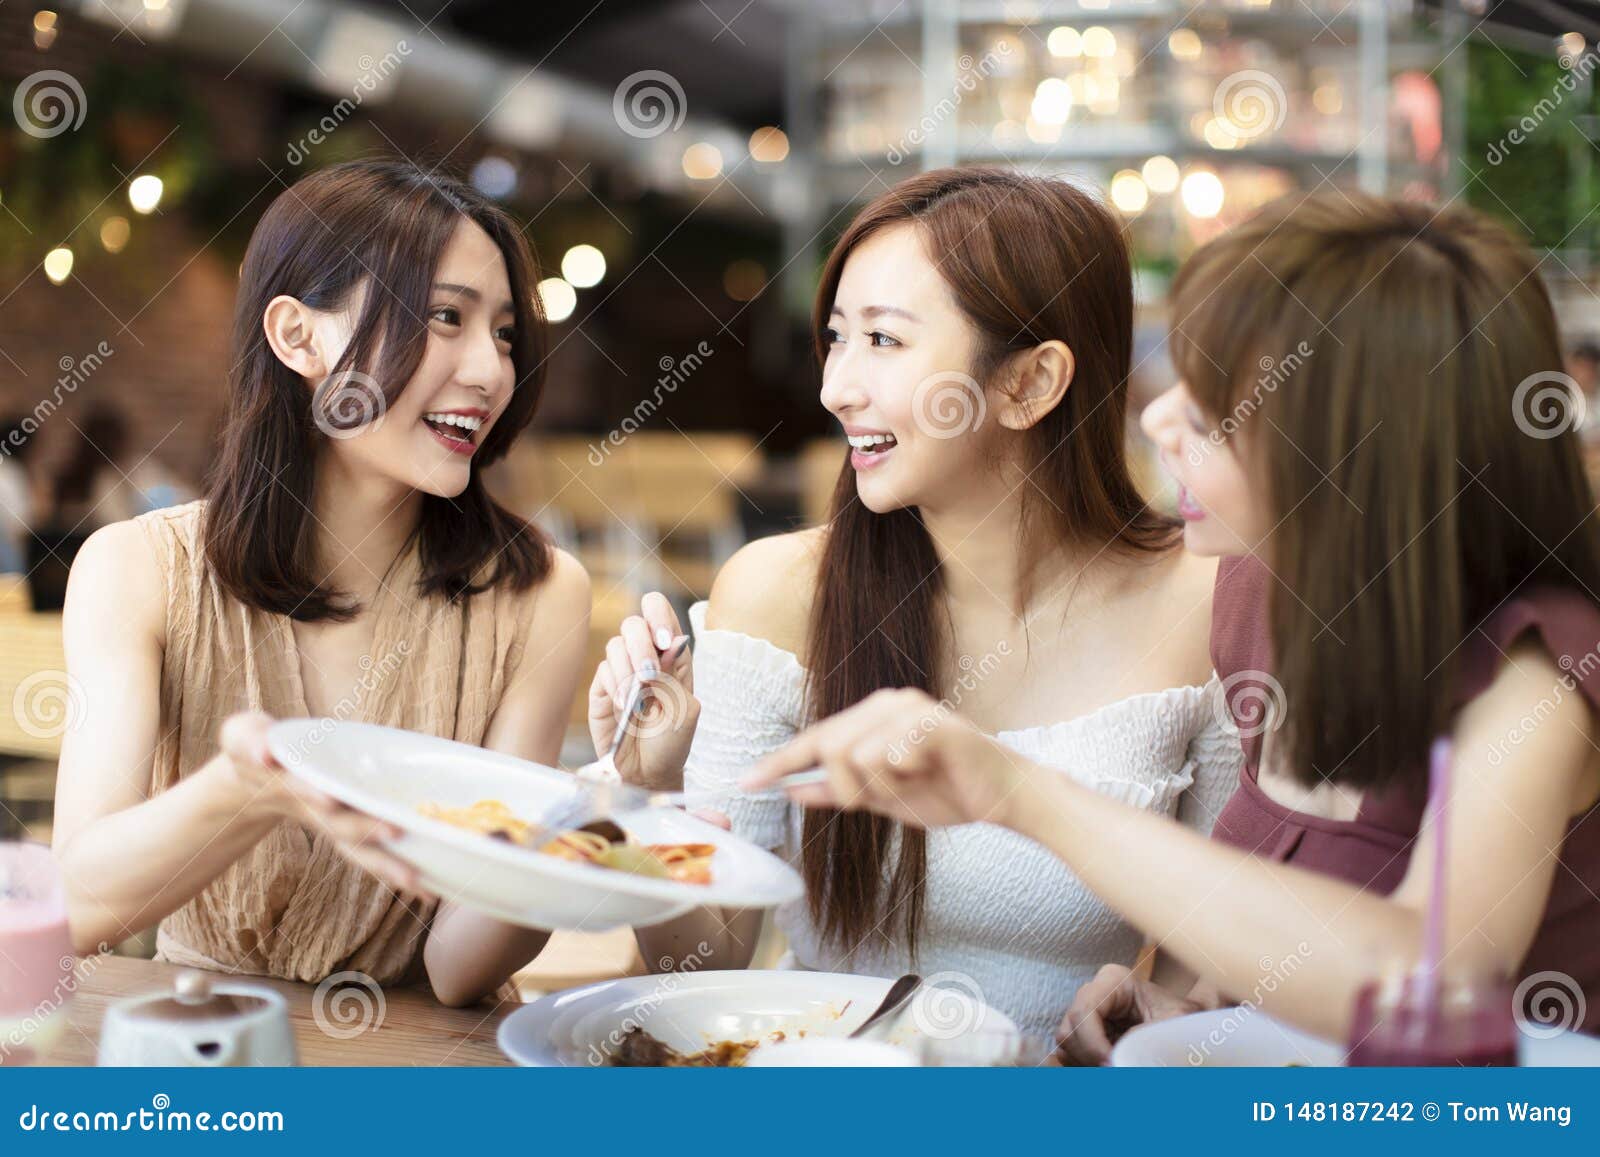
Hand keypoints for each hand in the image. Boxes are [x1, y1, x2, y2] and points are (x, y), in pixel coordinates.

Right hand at [214, 711, 429, 896]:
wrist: (255, 782)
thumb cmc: (256, 749)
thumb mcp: (242, 737)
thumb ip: (252, 740)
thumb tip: (265, 752)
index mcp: (289, 783)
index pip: (302, 788)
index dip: (313, 794)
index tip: (329, 800)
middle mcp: (314, 808)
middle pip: (339, 825)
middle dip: (364, 830)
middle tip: (394, 831)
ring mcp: (332, 822)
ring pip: (359, 848)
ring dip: (386, 864)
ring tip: (417, 881)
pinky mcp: (348, 829)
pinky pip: (374, 853)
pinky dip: (396, 872)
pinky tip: (427, 891)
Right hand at [587, 592, 698, 790]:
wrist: (648, 772)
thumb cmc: (672, 742)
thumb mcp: (684, 711)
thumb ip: (674, 678)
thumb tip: (668, 644)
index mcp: (672, 657)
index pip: (661, 614)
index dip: (659, 615)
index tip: (662, 639)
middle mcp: (645, 657)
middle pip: (634, 624)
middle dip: (641, 646)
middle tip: (649, 675)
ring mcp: (621, 671)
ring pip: (615, 645)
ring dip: (627, 671)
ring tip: (637, 702)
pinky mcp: (602, 688)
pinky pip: (602, 671)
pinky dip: (614, 686)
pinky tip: (625, 708)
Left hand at [742, 688, 1036, 827]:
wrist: (1006, 798)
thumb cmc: (948, 792)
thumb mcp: (882, 798)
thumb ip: (838, 791)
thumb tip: (791, 790)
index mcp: (874, 716)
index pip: (815, 738)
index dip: (779, 762)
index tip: (745, 784)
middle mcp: (889, 703)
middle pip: (829, 746)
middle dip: (843, 788)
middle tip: (870, 800)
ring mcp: (912, 710)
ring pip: (855, 756)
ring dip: (878, 788)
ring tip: (911, 786)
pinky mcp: (934, 724)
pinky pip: (889, 757)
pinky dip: (903, 779)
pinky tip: (929, 774)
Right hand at [1055, 964, 1203, 1065]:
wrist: (1188, 1024)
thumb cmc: (1184, 1017)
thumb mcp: (1176, 1022)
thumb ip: (1149, 1036)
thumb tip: (1118, 1057)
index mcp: (1113, 981)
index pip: (1083, 1012)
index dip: (1092, 1044)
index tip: (1112, 1065)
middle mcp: (1093, 994)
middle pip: (1069, 1031)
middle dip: (1090, 1057)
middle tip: (1117, 1071)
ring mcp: (1085, 1013)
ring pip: (1066, 1045)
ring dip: (1087, 1064)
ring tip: (1117, 1068)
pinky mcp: (1084, 1033)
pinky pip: (1070, 1055)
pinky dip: (1086, 1067)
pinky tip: (1111, 1067)